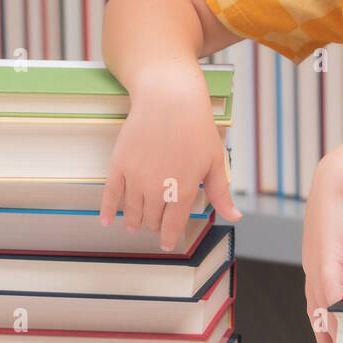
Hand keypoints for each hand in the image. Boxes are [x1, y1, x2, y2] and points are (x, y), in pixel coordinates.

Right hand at [99, 65, 242, 250]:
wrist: (169, 98)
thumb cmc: (197, 127)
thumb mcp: (215, 161)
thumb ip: (221, 193)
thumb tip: (235, 217)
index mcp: (183, 191)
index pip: (172, 226)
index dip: (168, 238)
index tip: (166, 243)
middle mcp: (157, 190)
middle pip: (151, 220)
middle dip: (154, 225)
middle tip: (155, 225)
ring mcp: (135, 178)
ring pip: (131, 212)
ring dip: (134, 222)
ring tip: (135, 226)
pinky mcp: (118, 165)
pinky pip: (110, 195)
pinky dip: (107, 211)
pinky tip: (107, 221)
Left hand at [302, 141, 342, 342]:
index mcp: (319, 261)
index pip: (319, 302)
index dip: (326, 326)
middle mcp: (314, 264)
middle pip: (317, 310)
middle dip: (327, 336)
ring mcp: (318, 260)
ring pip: (322, 305)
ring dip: (333, 330)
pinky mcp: (327, 253)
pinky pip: (329, 288)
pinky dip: (334, 309)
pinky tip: (341, 325)